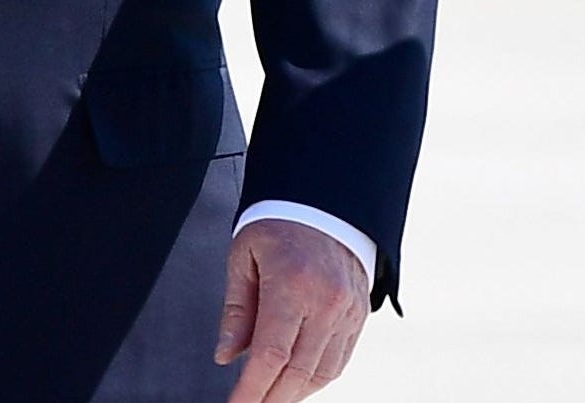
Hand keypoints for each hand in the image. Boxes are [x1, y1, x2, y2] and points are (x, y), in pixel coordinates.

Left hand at [215, 218, 369, 402]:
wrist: (325, 200)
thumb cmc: (278, 225)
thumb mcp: (244, 258)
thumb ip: (236, 311)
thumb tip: (225, 356)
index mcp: (293, 285)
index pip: (270, 355)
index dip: (250, 390)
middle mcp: (327, 301)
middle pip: (297, 373)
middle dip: (269, 399)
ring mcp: (348, 311)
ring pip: (321, 373)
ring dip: (293, 394)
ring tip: (268, 398)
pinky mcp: (359, 315)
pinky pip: (339, 361)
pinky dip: (315, 380)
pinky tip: (294, 384)